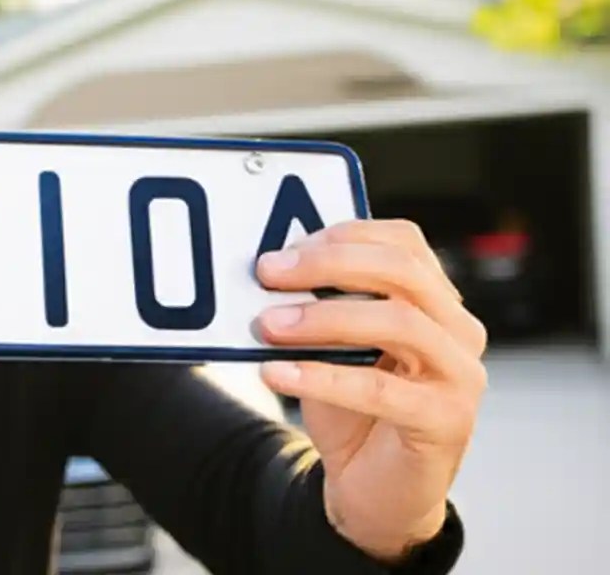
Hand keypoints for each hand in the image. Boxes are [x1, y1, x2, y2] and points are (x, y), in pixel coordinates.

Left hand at [253, 219, 486, 562]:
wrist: (373, 491)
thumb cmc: (354, 411)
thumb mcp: (330, 349)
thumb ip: (316, 310)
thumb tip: (270, 272)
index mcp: (435, 301)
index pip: (402, 243)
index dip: (343, 236)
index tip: (285, 249)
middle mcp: (458, 330)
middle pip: (402, 272)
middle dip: (329, 265)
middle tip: (268, 273)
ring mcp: (460, 374)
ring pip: (398, 322)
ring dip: (323, 318)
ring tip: (268, 325)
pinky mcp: (445, 420)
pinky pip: (381, 390)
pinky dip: (322, 377)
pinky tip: (278, 372)